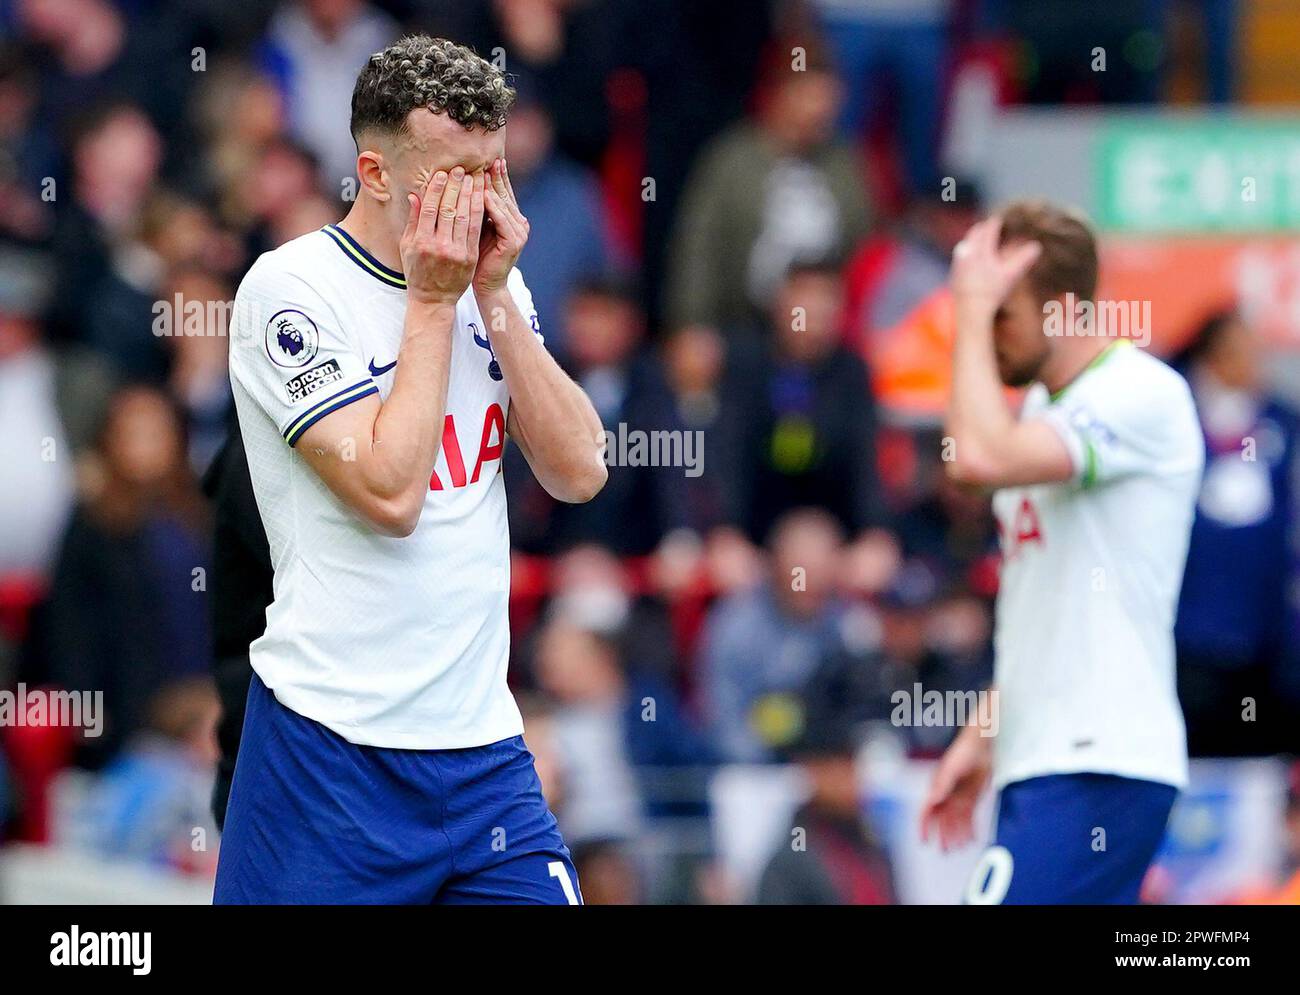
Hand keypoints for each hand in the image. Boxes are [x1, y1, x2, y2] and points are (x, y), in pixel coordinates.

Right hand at [400, 166, 484, 304]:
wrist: (433, 300)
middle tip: (461, 170)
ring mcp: (456, 252)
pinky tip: (482, 198)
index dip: (437, 189)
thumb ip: (412, 221)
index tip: (443, 174)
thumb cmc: (417, 271)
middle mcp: (439, 246)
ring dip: (471, 195)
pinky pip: (476, 230)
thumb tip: (415, 195)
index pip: (430, 208)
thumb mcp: (407, 247)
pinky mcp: (470, 257)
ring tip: (474, 179)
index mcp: (420, 241)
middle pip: (449, 209)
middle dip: (456, 187)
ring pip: (465, 217)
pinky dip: (480, 212)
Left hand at [474, 158, 529, 294]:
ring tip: (482, 172)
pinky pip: (502, 220)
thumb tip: (458, 186)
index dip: (495, 177)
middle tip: (489, 159)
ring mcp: (518, 232)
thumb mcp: (474, 228)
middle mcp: (518, 223)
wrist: (486, 284)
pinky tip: (483, 195)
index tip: (486, 160)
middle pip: (505, 195)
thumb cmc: (476, 258)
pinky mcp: (514, 242)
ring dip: (492, 188)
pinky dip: (493, 207)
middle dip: (496, 177)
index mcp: (510, 219)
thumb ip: (472, 210)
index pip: (502, 193)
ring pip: (503, 204)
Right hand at [919, 721, 992, 850]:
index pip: (926, 810)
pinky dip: (970, 828)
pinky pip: (969, 817)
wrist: (981, 745)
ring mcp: (959, 797)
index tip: (923, 840)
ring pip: (956, 822)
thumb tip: (932, 798)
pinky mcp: (972, 798)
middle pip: (941, 820)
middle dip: (942, 835)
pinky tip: (972, 838)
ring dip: (957, 834)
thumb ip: (942, 784)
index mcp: (937, 788)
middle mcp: (946, 795)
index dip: (923, 826)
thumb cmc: (963, 751)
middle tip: (945, 850)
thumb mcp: (951, 768)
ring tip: (960, 847)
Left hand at [949, 216, 1040, 317]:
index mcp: (982, 250)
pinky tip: (968, 260)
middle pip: (973, 234)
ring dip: (971, 240)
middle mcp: (967, 253)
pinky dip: (966, 253)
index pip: (988, 230)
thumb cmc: (993, 292)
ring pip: (964, 245)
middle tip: (987, 225)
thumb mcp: (1012, 275)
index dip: (995, 223)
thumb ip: (1024, 259)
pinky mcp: (954, 275)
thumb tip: (1037, 246)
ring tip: (976, 239)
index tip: (999, 219)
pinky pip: (959, 258)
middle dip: (981, 228)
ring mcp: (958, 264)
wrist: (971, 311)